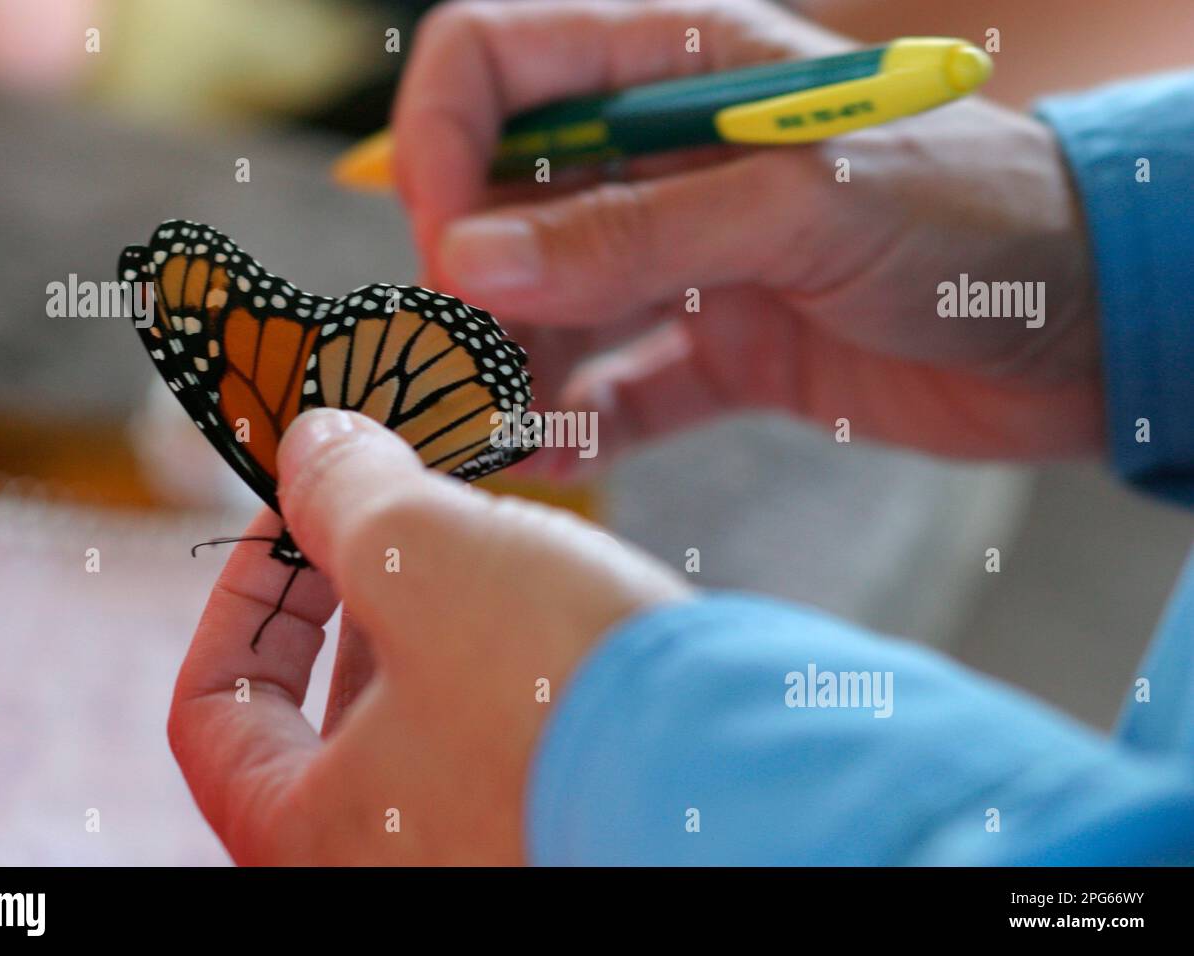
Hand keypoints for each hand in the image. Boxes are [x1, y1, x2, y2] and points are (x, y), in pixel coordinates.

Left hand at [168, 409, 688, 863]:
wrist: (752, 785)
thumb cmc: (566, 699)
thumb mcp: (425, 559)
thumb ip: (344, 494)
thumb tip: (312, 446)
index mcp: (306, 836)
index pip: (210, 712)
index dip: (238, 596)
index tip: (290, 519)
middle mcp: (382, 866)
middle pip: (315, 717)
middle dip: (346, 596)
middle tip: (386, 510)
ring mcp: (473, 855)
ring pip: (415, 725)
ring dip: (428, 621)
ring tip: (470, 537)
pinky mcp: (550, 830)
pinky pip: (493, 739)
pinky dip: (494, 661)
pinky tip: (540, 594)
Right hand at [392, 0, 1102, 474]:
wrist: (1086, 324)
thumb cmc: (970, 214)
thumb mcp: (795, 203)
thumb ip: (629, 231)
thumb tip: (464, 259)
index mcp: (672, 68)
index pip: (493, 64)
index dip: (443, 148)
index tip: (446, 254)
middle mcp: (662, 159)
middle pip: (504, 202)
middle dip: (466, 289)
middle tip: (452, 376)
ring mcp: (688, 257)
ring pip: (551, 305)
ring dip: (511, 369)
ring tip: (487, 439)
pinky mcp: (720, 346)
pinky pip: (619, 386)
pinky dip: (578, 427)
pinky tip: (545, 462)